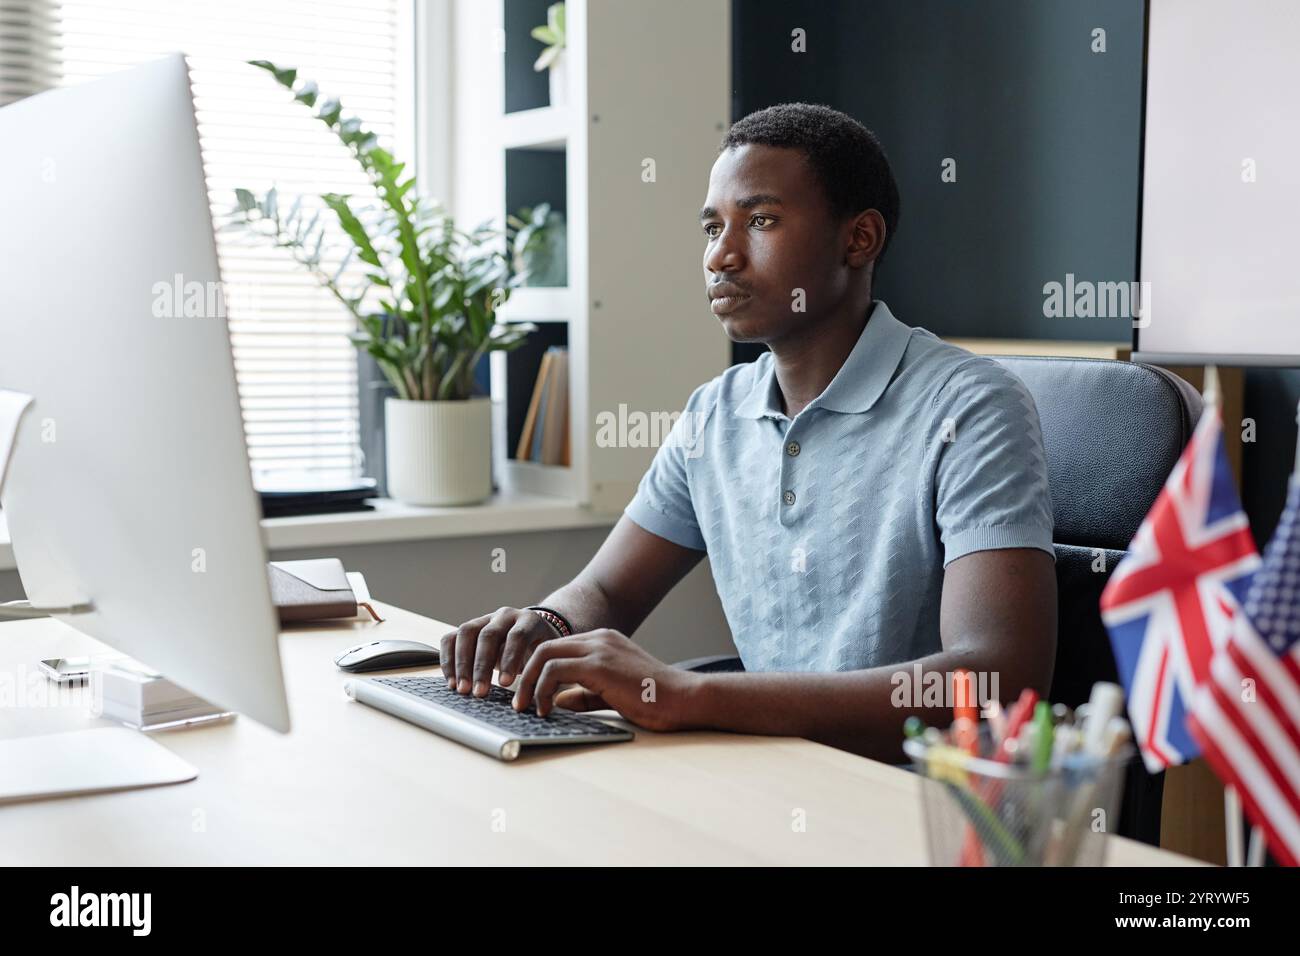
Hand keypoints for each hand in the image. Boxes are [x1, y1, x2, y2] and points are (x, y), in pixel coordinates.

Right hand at [440, 607, 563, 696]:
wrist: (533, 633)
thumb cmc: (540, 651)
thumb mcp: (546, 658)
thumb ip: (540, 673)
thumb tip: (529, 701)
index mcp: (529, 621)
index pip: (517, 636)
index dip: (510, 659)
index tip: (504, 685)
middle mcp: (505, 616)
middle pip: (488, 635)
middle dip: (481, 666)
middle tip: (479, 693)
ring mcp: (484, 619)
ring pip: (465, 633)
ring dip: (461, 664)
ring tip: (462, 690)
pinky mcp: (468, 629)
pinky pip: (450, 639)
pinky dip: (448, 660)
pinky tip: (452, 681)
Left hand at [509, 628, 701, 731]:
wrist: (683, 699)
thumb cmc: (654, 700)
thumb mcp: (611, 694)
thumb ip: (583, 695)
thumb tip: (555, 703)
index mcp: (603, 642)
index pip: (557, 648)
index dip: (535, 669)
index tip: (526, 692)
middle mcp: (599, 639)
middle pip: (544, 647)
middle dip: (524, 674)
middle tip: (517, 700)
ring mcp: (599, 649)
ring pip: (544, 655)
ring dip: (528, 683)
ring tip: (526, 708)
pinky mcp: (600, 665)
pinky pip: (555, 670)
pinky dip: (542, 689)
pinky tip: (545, 709)